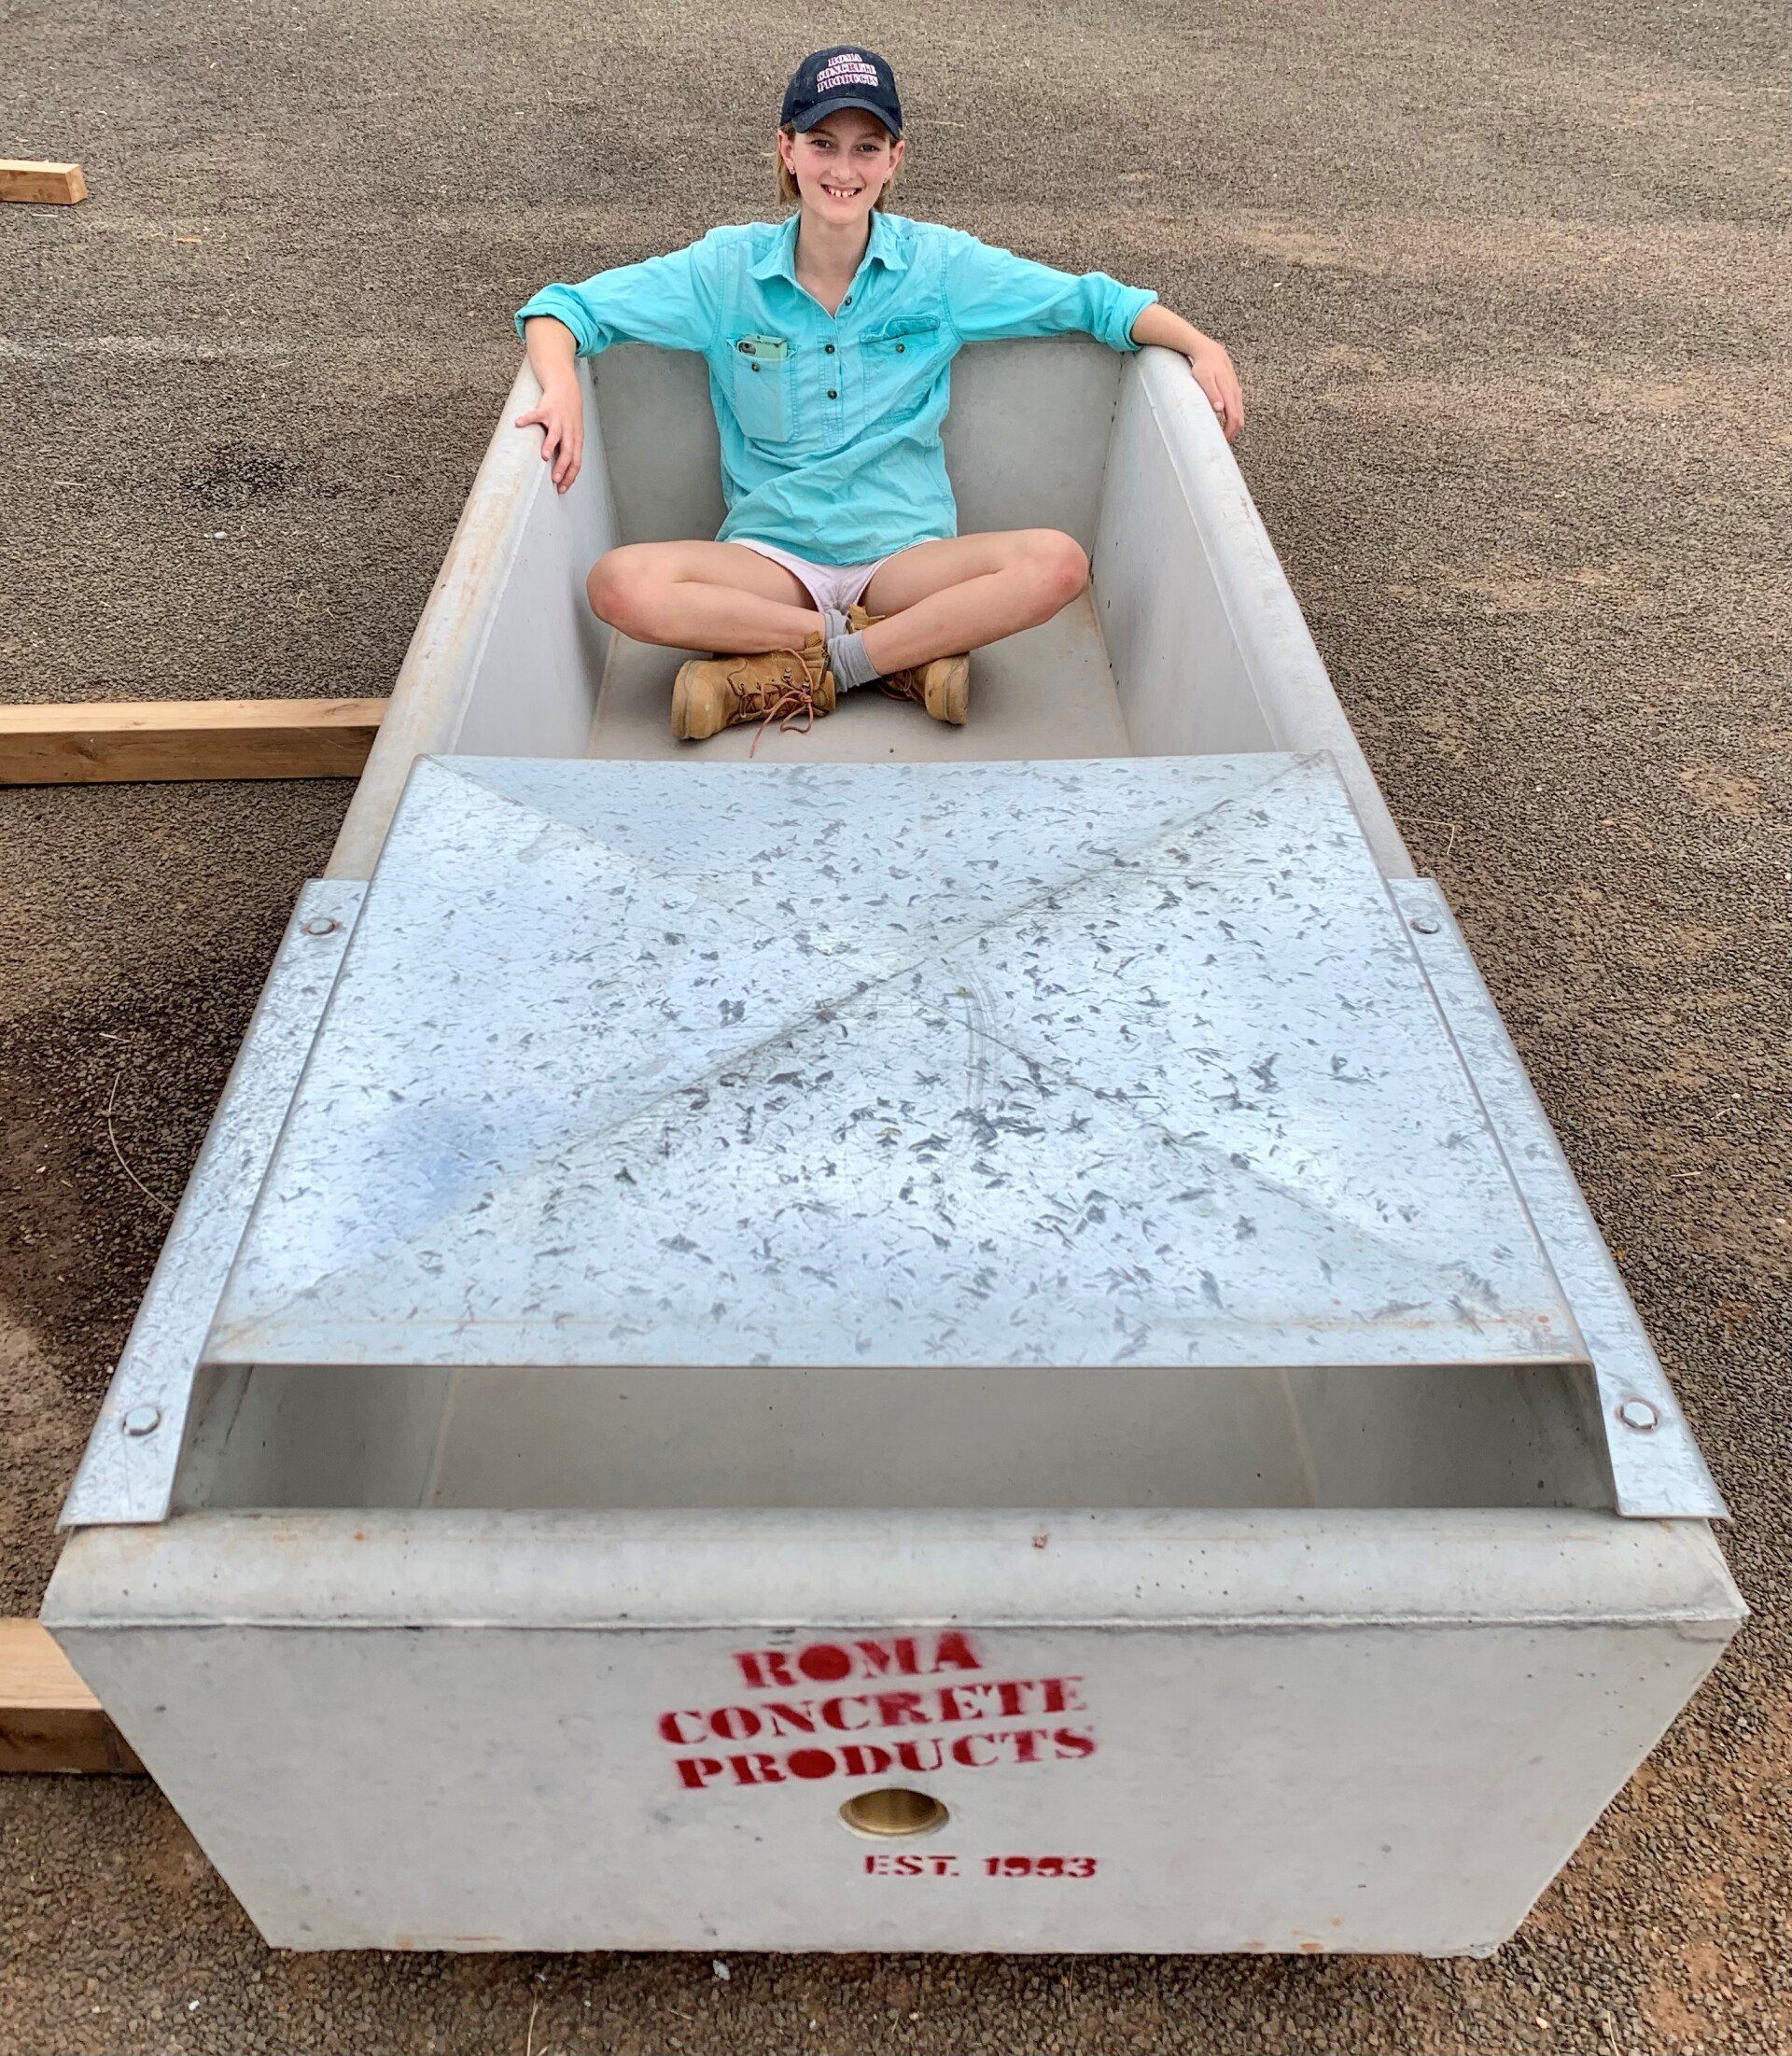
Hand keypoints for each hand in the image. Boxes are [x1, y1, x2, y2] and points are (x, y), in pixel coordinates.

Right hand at [514, 379, 583, 493]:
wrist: (566, 388)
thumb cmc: (569, 416)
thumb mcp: (574, 434)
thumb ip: (569, 451)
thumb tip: (563, 474)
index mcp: (576, 439)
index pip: (576, 462)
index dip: (570, 476)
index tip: (562, 489)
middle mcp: (569, 430)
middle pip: (568, 451)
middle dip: (562, 466)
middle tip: (555, 479)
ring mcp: (557, 419)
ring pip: (556, 434)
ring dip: (550, 446)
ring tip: (544, 457)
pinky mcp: (546, 408)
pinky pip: (535, 415)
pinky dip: (526, 419)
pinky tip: (518, 424)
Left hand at [1186, 340, 1243, 442]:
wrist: (1210, 351)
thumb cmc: (1204, 365)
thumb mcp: (1204, 378)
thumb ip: (1212, 393)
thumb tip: (1220, 409)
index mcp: (1230, 393)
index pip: (1234, 418)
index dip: (1229, 432)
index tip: (1221, 442)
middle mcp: (1236, 393)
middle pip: (1240, 419)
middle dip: (1233, 433)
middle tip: (1221, 444)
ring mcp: (1237, 391)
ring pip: (1240, 414)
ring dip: (1233, 427)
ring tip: (1222, 437)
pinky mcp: (1234, 390)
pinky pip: (1237, 408)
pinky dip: (1233, 418)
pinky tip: (1224, 423)